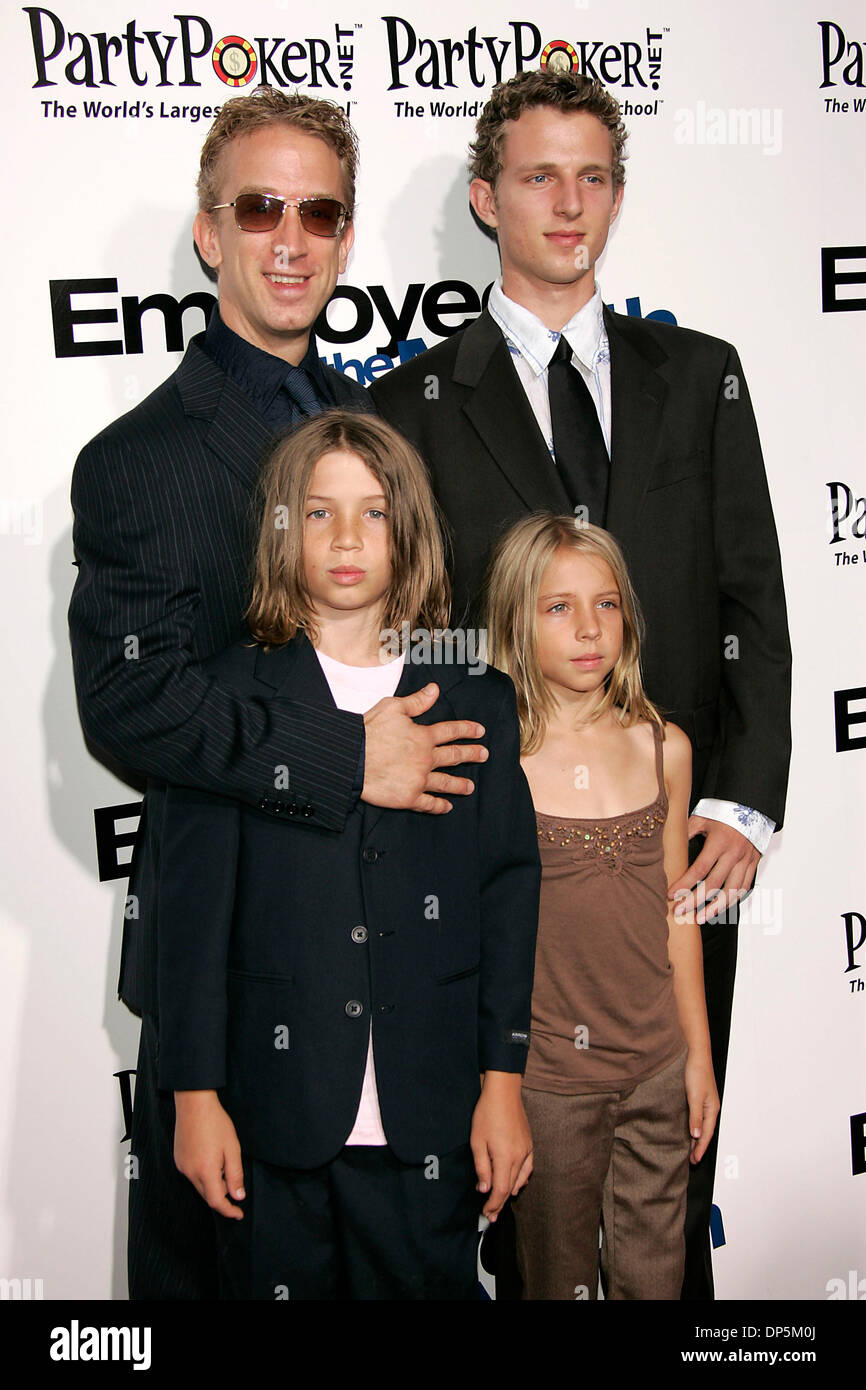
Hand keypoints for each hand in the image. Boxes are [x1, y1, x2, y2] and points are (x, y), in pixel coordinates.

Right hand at [173, 1090, 244, 1218]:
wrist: (194, 1104)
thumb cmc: (216, 1123)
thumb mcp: (232, 1148)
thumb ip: (235, 1175)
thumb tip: (238, 1196)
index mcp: (206, 1171)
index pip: (217, 1201)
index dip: (229, 1211)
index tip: (239, 1214)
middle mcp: (190, 1172)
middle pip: (207, 1195)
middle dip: (222, 1196)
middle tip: (235, 1189)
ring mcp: (182, 1166)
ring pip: (199, 1186)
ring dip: (213, 1185)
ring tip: (224, 1167)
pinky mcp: (178, 1159)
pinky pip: (192, 1175)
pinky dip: (203, 1175)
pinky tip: (211, 1161)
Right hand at [362, 683, 487, 813]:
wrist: (351, 759)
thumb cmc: (368, 732)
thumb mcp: (392, 708)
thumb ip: (416, 701)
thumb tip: (435, 690)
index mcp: (423, 736)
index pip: (450, 731)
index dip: (467, 730)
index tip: (480, 731)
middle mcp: (425, 759)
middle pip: (454, 757)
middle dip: (471, 755)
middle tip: (484, 755)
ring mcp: (419, 779)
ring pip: (446, 782)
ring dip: (460, 785)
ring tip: (470, 787)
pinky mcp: (409, 797)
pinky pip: (429, 803)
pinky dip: (439, 805)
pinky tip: (447, 806)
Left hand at [470, 1073, 532, 1220]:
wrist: (503, 1093)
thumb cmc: (486, 1115)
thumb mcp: (477, 1142)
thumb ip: (482, 1168)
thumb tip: (484, 1189)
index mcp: (505, 1158)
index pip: (499, 1190)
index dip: (493, 1204)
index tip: (486, 1213)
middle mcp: (519, 1157)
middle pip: (509, 1187)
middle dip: (499, 1203)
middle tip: (490, 1215)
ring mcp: (526, 1150)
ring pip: (519, 1180)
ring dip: (509, 1193)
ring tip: (501, 1204)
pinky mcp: (529, 1144)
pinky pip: (528, 1168)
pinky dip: (522, 1179)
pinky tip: (517, 1185)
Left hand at [668, 817, 759, 924]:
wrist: (751, 808)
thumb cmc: (723, 812)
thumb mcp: (702, 818)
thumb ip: (686, 832)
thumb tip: (669, 846)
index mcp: (719, 842)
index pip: (699, 869)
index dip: (684, 884)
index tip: (671, 894)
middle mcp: (734, 854)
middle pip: (713, 884)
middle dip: (694, 900)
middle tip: (679, 910)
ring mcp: (745, 861)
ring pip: (731, 892)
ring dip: (714, 908)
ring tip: (699, 917)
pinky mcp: (753, 865)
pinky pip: (743, 888)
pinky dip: (731, 901)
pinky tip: (719, 908)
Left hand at [684, 1053, 719, 1163]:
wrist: (695, 1054)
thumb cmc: (697, 1072)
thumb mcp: (694, 1097)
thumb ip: (695, 1116)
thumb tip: (696, 1135)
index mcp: (712, 1109)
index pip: (706, 1134)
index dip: (701, 1147)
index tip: (695, 1159)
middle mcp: (710, 1107)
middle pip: (705, 1131)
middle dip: (699, 1146)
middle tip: (692, 1159)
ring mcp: (705, 1102)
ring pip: (701, 1124)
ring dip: (696, 1137)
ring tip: (690, 1148)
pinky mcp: (698, 1096)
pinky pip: (697, 1116)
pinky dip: (693, 1126)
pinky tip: (687, 1128)